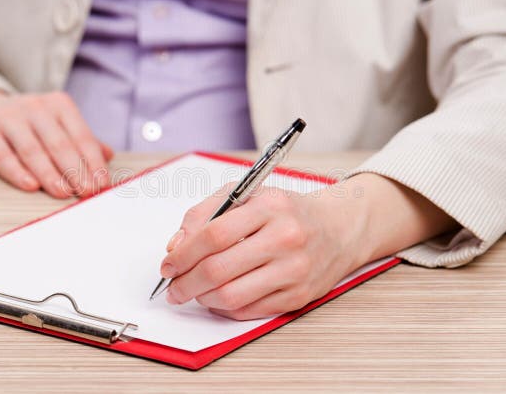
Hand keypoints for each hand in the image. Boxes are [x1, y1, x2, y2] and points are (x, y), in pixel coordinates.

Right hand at [0, 90, 113, 197]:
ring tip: (63, 193)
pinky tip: (30, 186)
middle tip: (87, 192)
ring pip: (32, 150)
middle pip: (59, 143)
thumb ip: (79, 140)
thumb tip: (109, 155)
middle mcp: (35, 107)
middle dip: (76, 170)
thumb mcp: (54, 125)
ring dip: (50, 174)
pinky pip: (2, 155)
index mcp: (58, 104)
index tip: (102, 184)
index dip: (93, 161)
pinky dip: (17, 171)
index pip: (81, 136)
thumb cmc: (26, 124)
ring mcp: (8, 117)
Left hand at [159, 182, 367, 319]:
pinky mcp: (299, 296)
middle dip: (186, 282)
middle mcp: (286, 238)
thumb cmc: (286, 212)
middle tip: (173, 287)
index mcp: (270, 206)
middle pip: (219, 269)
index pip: (213, 234)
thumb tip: (175, 246)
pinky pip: (249, 310)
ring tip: (195, 292)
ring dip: (203, 298)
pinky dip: (225, 308)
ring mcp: (295, 270)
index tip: (168, 264)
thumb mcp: (247, 195)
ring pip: (232, 295)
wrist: (338, 229)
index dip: (183, 254)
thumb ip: (206, 213)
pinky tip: (218, 298)